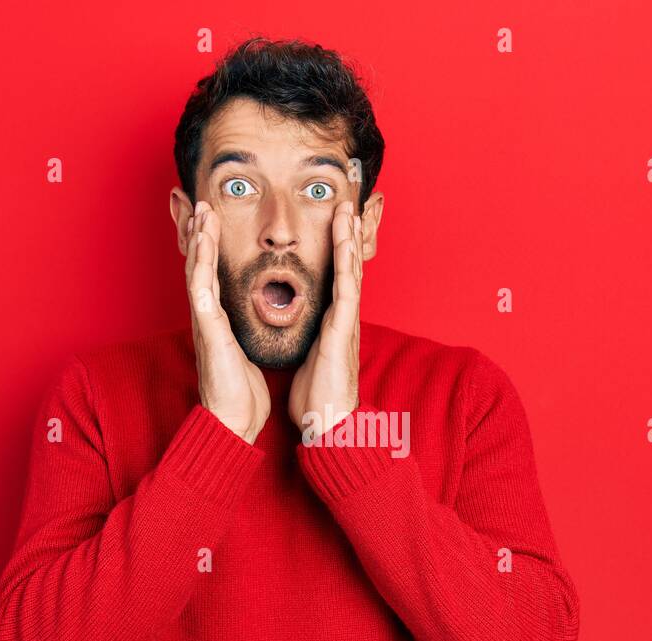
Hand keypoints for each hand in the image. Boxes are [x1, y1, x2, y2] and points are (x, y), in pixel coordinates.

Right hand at [186, 200, 269, 443]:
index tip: (212, 222)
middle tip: (201, 205)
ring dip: (198, 241)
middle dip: (199, 235)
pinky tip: (201, 246)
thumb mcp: (246, 354)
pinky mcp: (208, 333)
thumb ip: (242, 336)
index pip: (211, 276)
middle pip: (199, 266)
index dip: (209, 248)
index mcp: (218, 322)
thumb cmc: (241, 394)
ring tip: (201, 214)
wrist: (234, 422)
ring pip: (197, 272)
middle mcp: (207, 318)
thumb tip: (248, 327)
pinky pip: (202, 293)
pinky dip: (201, 266)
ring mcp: (205, 324)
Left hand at [289, 200, 361, 437]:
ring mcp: (346, 322)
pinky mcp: (343, 330)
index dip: (336, 253)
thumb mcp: (307, 362)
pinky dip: (346, 261)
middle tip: (345, 206)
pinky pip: (346, 287)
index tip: (332, 227)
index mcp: (331, 325)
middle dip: (346, 237)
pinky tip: (345, 240)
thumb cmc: (316, 399)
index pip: (335, 280)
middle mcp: (342, 319)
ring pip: (349, 271)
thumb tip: (302, 338)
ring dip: (349, 238)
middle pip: (346, 268)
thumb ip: (308, 344)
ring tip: (348, 210)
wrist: (328, 424)